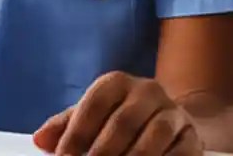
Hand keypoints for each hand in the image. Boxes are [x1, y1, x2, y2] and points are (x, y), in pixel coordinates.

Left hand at [33, 72, 203, 155]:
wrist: (170, 120)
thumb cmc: (120, 119)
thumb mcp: (92, 116)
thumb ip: (66, 127)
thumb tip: (40, 140)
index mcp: (116, 83)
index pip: (93, 104)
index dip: (77, 134)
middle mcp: (147, 91)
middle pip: (122, 122)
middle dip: (102, 151)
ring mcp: (173, 113)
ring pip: (153, 137)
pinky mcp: (192, 137)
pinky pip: (178, 153)